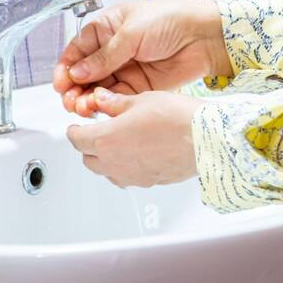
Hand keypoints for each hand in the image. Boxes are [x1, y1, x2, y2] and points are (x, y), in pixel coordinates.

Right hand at [53, 0, 229, 116]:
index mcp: (107, 28)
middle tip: (70, 100)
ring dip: (87, 99)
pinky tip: (99, 108)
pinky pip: (116, 97)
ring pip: (98, 88)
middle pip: (84, 74)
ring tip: (83, 107)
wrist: (205, 36)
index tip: (60, 83)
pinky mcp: (139, 86)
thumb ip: (105, 55)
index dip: (66, 68)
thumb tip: (79, 72)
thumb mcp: (132, 32)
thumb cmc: (172, 19)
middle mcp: (112, 50)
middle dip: (74, 88)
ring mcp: (126, 69)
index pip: (77, 51)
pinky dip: (106, 104)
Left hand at [66, 89, 202, 187]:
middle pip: (87, 158)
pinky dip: (126, 166)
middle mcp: (114, 163)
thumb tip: (102, 100)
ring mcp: (132, 176)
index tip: (78, 124)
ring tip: (120, 142)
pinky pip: (128, 177)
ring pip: (106, 171)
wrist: (207, 139)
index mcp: (105, 140)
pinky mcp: (149, 181)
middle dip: (88, 145)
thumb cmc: (177, 119)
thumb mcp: (142, 100)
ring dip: (106, 159)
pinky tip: (140, 153)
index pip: (76, 138)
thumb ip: (116, 103)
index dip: (75, 128)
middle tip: (98, 131)